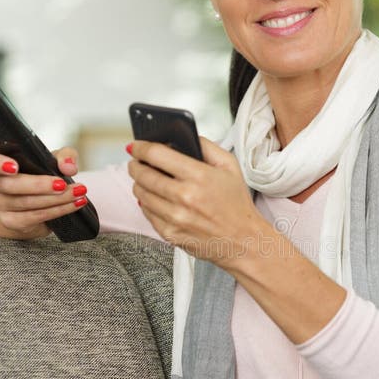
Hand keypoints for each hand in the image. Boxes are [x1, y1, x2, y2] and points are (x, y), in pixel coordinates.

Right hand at [0, 146, 87, 238]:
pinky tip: (73, 204)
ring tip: (77, 193)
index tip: (14, 166)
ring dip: (55, 199)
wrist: (39, 202)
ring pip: (24, 203)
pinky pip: (34, 217)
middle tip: (62, 183)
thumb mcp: (54, 159)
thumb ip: (64, 156)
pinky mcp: (12, 221)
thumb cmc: (42, 173)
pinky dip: (58, 210)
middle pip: (9, 185)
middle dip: (38, 185)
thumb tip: (68, 167)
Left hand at [127, 136, 262, 268]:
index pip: (157, 155)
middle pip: (143, 175)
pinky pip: (147, 213)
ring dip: (138, 184)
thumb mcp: (230, 166)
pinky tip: (153, 198)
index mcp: (199, 176)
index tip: (135, 146)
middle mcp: (184, 197)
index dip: (140, 148)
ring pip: (141, 194)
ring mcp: (175, 218)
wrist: (243, 242)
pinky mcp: (170, 234)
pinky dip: (146, 203)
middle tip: (136, 162)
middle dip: (135, 165)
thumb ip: (206, 146)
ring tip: (144, 179)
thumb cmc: (237, 204)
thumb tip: (182, 136)